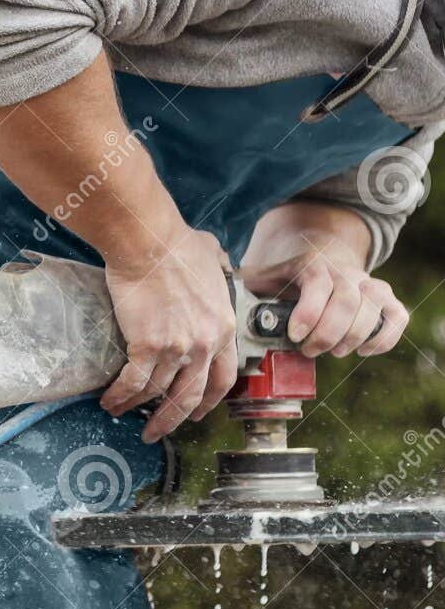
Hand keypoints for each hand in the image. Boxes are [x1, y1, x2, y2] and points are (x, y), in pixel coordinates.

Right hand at [100, 227, 237, 442]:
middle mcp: (205, 344)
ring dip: (139, 409)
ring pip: (159, 393)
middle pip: (191, 395)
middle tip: (157, 431)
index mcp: (224, 327)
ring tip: (122, 415)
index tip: (197, 411)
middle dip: (173, 419)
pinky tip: (109, 401)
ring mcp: (177, 347)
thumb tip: (218, 265)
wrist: (149, 244)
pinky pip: (133, 382)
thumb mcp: (215, 259)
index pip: (225, 377)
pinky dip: (120, 396)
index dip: (210, 400)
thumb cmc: (177, 244)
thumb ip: (220, 271)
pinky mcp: (147, 345)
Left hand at [240, 247, 407, 357]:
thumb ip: (240, 291)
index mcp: (310, 265)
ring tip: (331, 352)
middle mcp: (344, 272)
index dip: (309, 311)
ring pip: (373, 309)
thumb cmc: (283, 279)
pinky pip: (397, 316)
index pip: (318, 282)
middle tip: (309, 350)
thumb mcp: (259, 279)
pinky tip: (362, 350)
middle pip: (349, 301)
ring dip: (353, 337)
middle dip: (328, 332)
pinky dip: (384, 338)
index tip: (295, 336)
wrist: (320, 257)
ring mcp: (369, 284)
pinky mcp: (386, 299)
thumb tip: (212, 307)